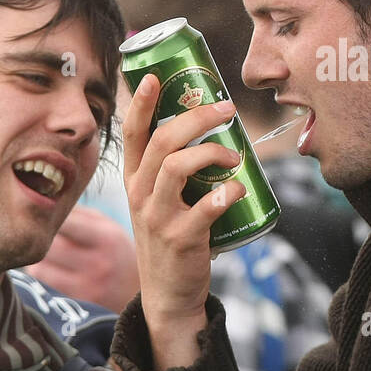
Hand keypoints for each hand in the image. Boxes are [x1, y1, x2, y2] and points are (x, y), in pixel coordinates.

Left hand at [25, 205, 139, 313]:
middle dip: (38, 239)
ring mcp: (87, 287)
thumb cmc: (118, 254)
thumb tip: (45, 204)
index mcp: (107, 239)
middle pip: (50, 247)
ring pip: (41, 268)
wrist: (137, 295)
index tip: (39, 214)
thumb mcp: (110, 229)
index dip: (47, 217)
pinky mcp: (78, 304)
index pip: (66, 222)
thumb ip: (81, 215)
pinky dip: (40, 274)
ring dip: (36, 259)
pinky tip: (48, 269)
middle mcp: (98, 264)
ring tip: (45, 253)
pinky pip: (44, 285)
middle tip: (34, 235)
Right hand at [123, 73, 246, 369]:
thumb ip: (175, 170)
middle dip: (196, 117)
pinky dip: (226, 192)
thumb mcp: (160, 200)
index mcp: (136, 180)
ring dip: (212, 152)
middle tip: (226, 108)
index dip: (141, 102)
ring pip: (177, 167)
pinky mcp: (181, 238)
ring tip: (234, 155)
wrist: (168, 294)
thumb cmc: (172, 236)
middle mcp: (141, 194)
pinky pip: (205, 207)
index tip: (156, 76)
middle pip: (162, 141)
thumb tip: (213, 130)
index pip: (133, 133)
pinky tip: (237, 188)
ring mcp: (158, 217)